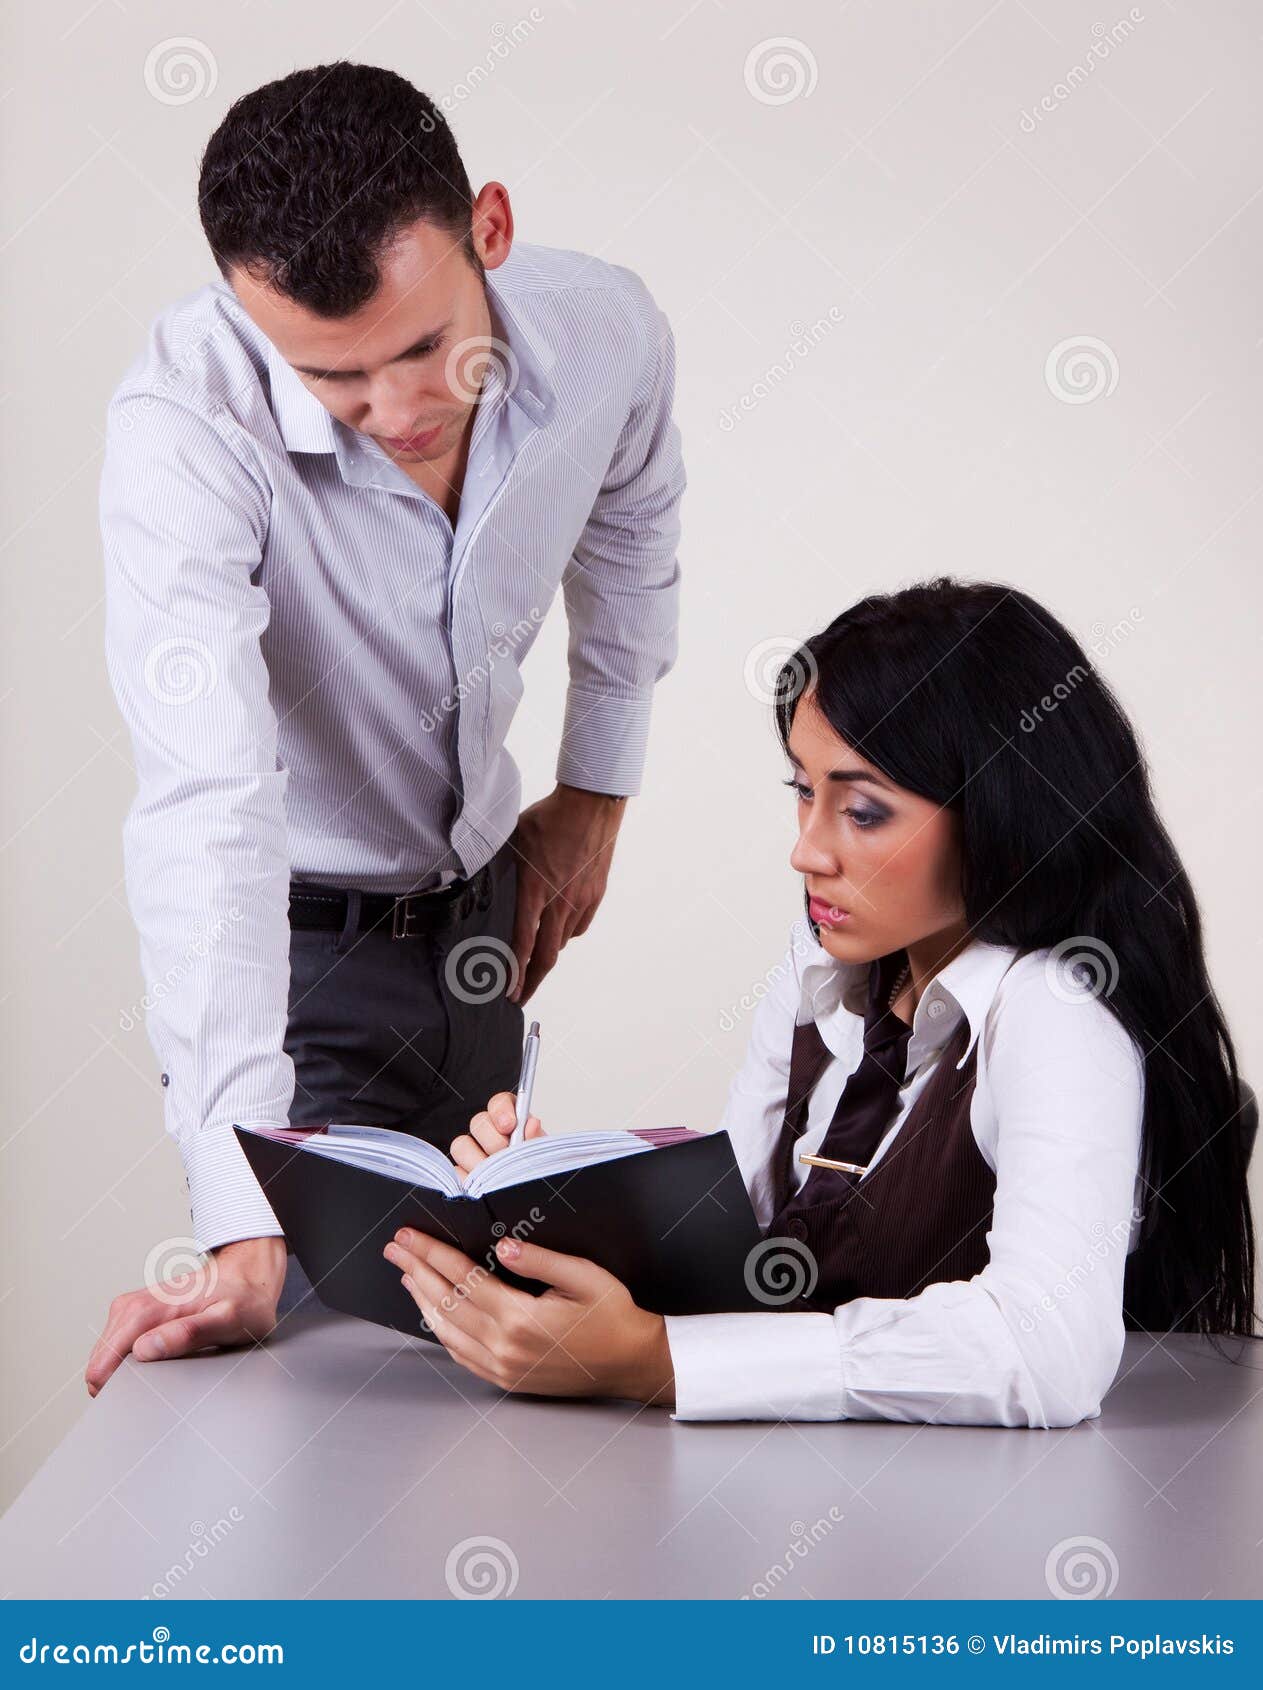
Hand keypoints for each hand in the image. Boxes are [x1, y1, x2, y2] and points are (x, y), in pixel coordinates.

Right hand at [84, 1235, 287, 1396]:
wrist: (246, 1275)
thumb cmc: (241, 1299)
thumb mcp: (228, 1320)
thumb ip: (188, 1334)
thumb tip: (144, 1350)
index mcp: (148, 1309)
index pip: (103, 1362)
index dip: (115, 1389)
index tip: (140, 1400)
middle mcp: (133, 1305)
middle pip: (99, 1362)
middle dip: (118, 1382)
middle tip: (158, 1387)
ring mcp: (131, 1308)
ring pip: (104, 1356)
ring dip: (121, 1373)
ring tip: (158, 1374)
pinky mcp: (135, 1314)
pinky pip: (115, 1347)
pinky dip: (126, 1363)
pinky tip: (152, 1365)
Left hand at [383, 1228, 674, 1406]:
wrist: (632, 1363)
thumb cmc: (613, 1316)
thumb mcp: (585, 1277)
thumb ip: (541, 1260)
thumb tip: (502, 1245)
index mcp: (521, 1318)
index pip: (463, 1278)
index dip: (432, 1253)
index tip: (410, 1235)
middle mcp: (505, 1347)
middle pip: (446, 1302)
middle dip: (417, 1270)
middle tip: (395, 1247)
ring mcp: (503, 1368)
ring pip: (447, 1331)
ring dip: (423, 1299)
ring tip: (407, 1273)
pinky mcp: (507, 1379)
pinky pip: (461, 1354)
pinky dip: (441, 1330)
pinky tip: (434, 1312)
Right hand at [450, 1090, 545, 1181]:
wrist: (535, 1198)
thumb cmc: (538, 1171)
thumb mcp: (543, 1155)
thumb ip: (537, 1139)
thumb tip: (532, 1124)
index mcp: (511, 1122)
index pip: (499, 1103)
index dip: (501, 1110)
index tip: (510, 1125)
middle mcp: (490, 1134)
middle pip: (478, 1123)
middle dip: (493, 1140)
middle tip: (506, 1155)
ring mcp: (474, 1154)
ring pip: (461, 1146)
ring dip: (479, 1162)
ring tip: (497, 1177)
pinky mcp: (463, 1175)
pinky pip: (457, 1172)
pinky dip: (469, 1180)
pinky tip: (485, 1188)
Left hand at [509, 783, 625, 1001]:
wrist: (592, 804)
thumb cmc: (550, 817)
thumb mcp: (513, 839)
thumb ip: (500, 865)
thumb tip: (477, 875)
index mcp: (534, 889)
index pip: (523, 942)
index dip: (515, 972)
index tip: (509, 991)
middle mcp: (560, 901)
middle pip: (547, 955)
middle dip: (532, 981)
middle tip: (521, 996)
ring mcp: (581, 899)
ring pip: (563, 941)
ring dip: (548, 953)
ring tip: (535, 960)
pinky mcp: (595, 893)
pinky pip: (580, 925)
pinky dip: (567, 933)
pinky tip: (559, 929)